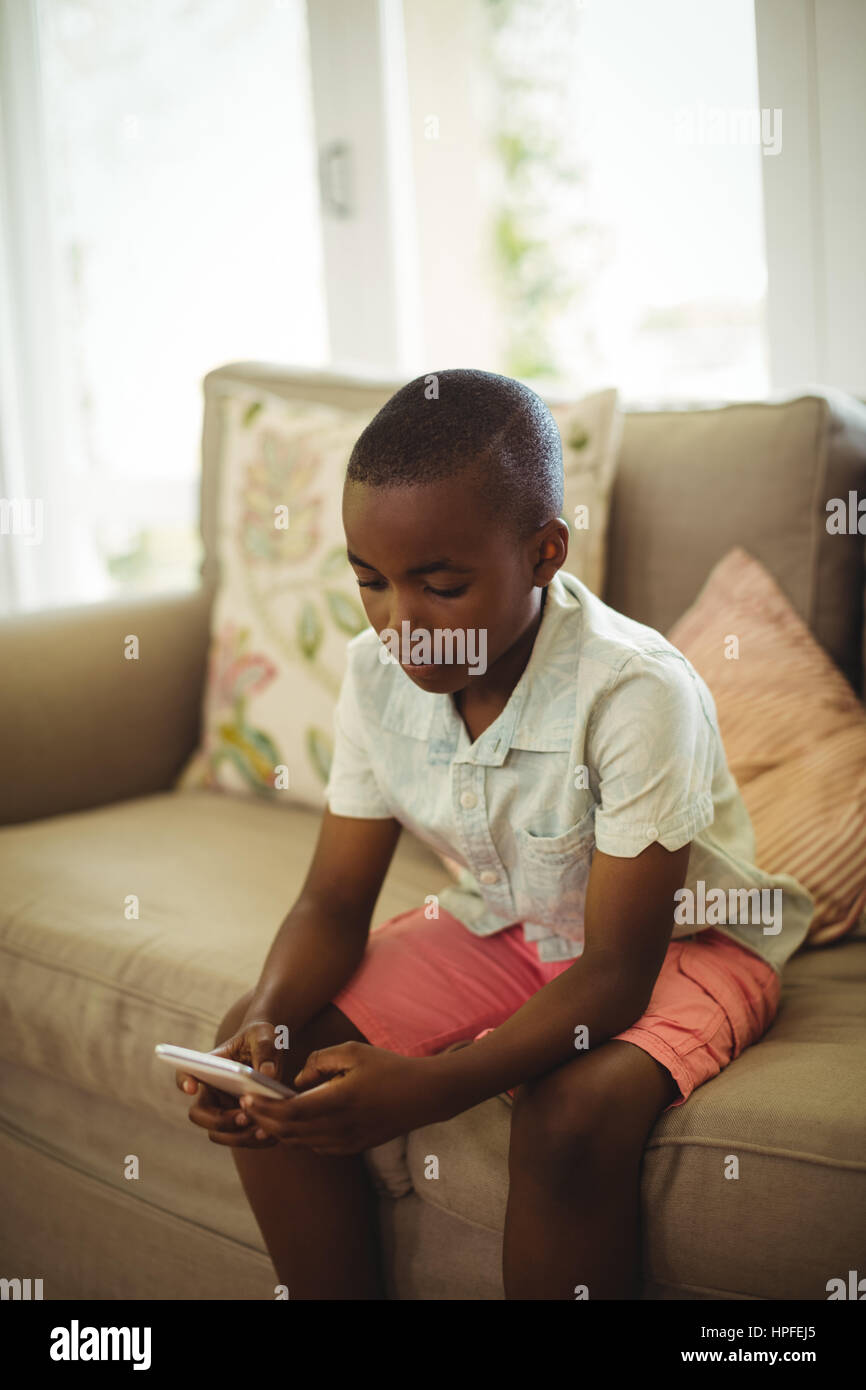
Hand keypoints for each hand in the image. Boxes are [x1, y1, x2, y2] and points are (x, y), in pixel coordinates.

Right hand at [175, 1019, 283, 1148]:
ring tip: (262, 1130)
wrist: (270, 1049)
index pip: (186, 1072)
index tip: (192, 1087)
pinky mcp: (240, 1121)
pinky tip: (271, 1134)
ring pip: (218, 1133)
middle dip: (219, 1120)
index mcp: (210, 1066)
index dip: (184, 1081)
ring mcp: (223, 1108)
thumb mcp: (264, 1036)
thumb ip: (265, 1050)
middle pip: (199, 1114)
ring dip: (238, 1137)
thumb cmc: (260, 1038)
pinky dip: (253, 1141)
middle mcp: (211, 1091)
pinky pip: (239, 1138)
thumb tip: (267, 1073)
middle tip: (244, 1117)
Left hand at [236, 1042, 449, 1156]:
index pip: (289, 1112)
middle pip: (289, 1132)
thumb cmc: (389, 1068)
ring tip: (262, 1116)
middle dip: (263, 1120)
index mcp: (338, 1101)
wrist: (423, 1095)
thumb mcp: (353, 1051)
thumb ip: (319, 1062)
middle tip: (246, 1107)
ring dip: (278, 1131)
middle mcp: (340, 1127)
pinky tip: (292, 1124)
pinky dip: (298, 1137)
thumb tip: (298, 1081)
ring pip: (300, 1143)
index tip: (245, 1098)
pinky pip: (316, 1146)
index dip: (264, 1108)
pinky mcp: (353, 1147)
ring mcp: (347, 1141)